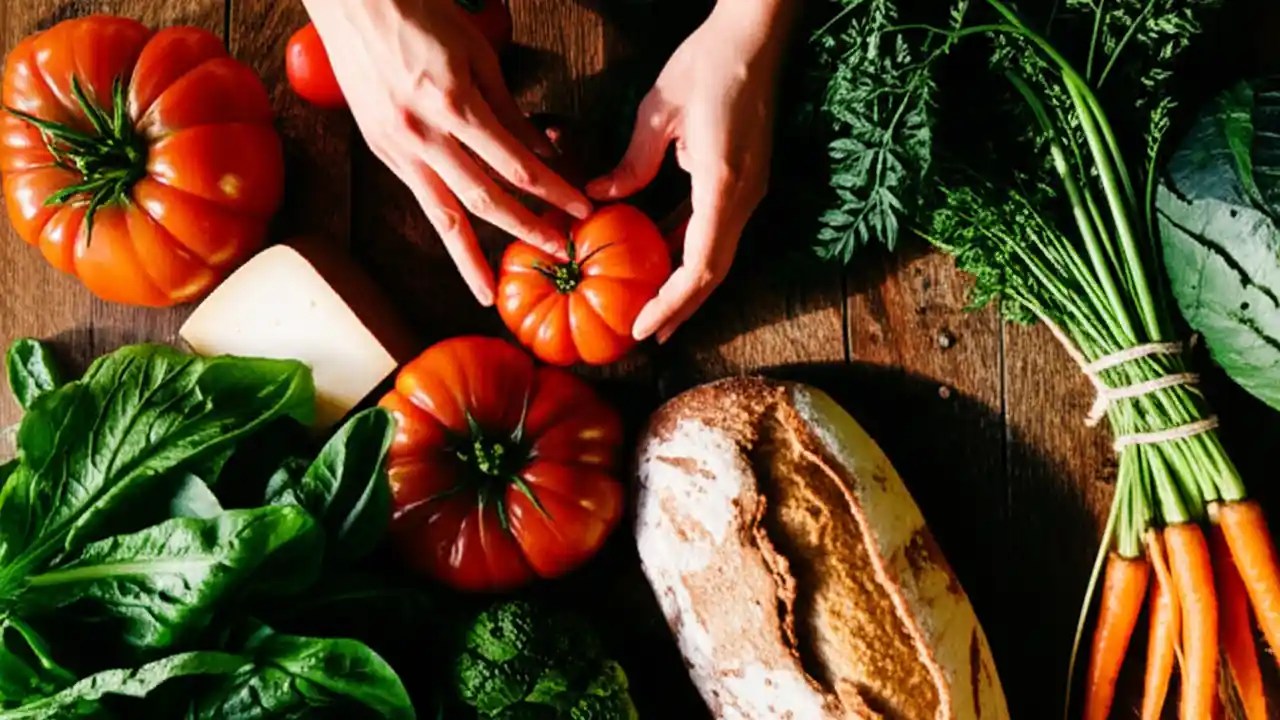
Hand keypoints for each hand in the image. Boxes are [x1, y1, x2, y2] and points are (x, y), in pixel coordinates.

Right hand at [303, 0, 590, 304]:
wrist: (353, 2)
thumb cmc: (419, 15)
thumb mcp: (478, 55)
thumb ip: (510, 110)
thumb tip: (543, 152)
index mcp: (452, 103)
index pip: (516, 163)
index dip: (552, 191)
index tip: (579, 209)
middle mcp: (422, 133)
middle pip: (483, 197)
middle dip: (524, 229)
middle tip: (555, 252)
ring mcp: (398, 147)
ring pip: (442, 213)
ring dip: (467, 259)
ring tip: (486, 292)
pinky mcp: (382, 152)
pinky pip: (421, 198)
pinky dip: (443, 227)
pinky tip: (457, 249)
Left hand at [587, 0, 795, 342]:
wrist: (755, 37)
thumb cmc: (707, 64)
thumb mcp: (657, 113)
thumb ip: (633, 163)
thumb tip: (602, 198)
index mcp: (721, 184)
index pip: (700, 265)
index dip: (672, 303)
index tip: (644, 327)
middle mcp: (743, 196)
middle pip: (713, 272)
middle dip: (679, 308)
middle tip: (646, 335)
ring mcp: (750, 191)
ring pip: (717, 254)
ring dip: (684, 284)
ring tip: (652, 310)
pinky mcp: (746, 181)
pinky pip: (716, 229)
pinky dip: (689, 250)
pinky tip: (662, 258)